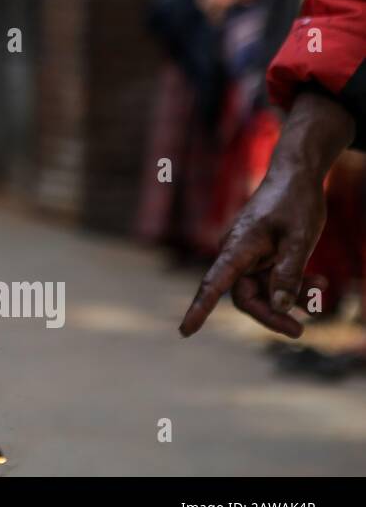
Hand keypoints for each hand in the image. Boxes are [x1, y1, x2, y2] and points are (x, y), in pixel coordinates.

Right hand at [178, 162, 325, 338]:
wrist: (297, 174)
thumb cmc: (296, 202)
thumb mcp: (300, 239)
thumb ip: (289, 274)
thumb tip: (278, 307)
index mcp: (238, 246)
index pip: (214, 283)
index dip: (200, 308)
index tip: (185, 331)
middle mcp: (237, 253)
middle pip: (245, 296)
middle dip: (271, 314)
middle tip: (300, 331)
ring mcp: (249, 255)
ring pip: (262, 290)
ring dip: (289, 299)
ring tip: (320, 296)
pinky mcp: (262, 254)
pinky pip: (272, 280)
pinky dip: (292, 285)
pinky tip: (318, 283)